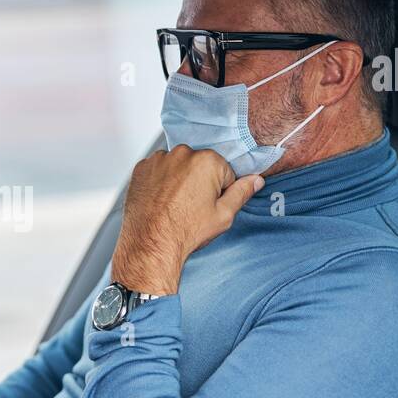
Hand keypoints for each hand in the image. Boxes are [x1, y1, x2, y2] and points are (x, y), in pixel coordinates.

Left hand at [111, 147, 264, 295]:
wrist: (150, 243)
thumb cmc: (184, 231)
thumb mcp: (223, 216)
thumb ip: (241, 193)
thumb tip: (256, 180)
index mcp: (207, 161)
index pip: (224, 172)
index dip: (219, 191)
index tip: (207, 204)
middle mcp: (182, 153)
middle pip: (200, 166)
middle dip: (199, 182)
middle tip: (190, 206)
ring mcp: (159, 159)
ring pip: (178, 166)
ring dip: (179, 179)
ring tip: (174, 204)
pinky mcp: (142, 167)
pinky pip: (158, 169)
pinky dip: (160, 181)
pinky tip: (161, 200)